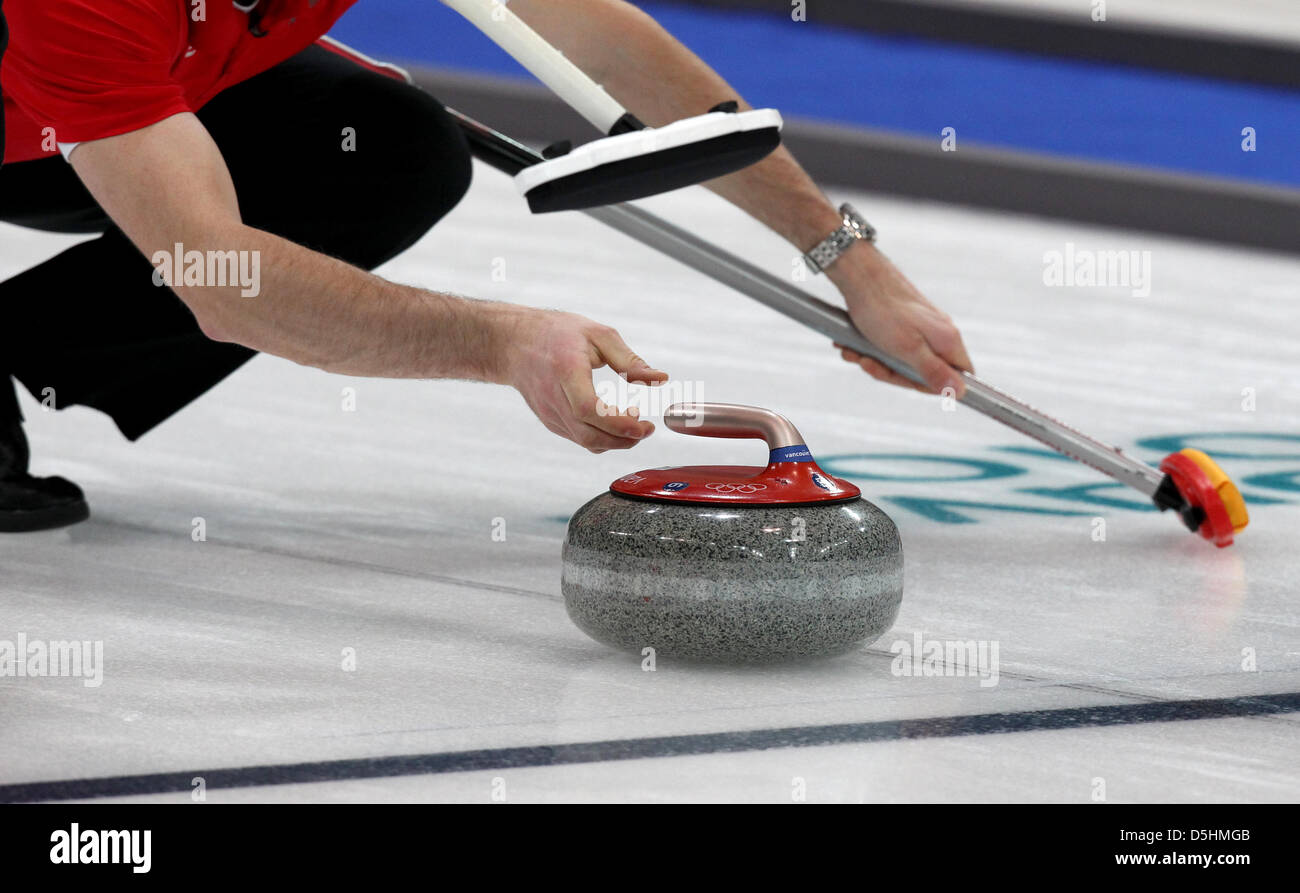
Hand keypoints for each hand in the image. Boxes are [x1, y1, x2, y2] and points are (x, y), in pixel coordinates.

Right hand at [500, 308, 667, 452]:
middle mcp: (554, 398)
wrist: (514, 343)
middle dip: (624, 440)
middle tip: (646, 429)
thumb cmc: (557, 333)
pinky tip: (612, 422)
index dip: (618, 424)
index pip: (588, 409)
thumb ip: (630, 360)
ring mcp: (550, 413)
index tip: (643, 424)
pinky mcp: (550, 421)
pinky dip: (601, 437)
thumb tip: (660, 379)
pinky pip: (579, 438)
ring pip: (585, 442)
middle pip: (589, 434)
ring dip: (615, 441)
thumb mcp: (598, 335)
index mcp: (566, 371)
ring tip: (633, 423)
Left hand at [829, 243, 973, 396]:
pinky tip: (851, 344)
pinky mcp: (904, 322)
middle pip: (923, 372)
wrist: (859, 275)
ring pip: (902, 360)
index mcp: (948, 340)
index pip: (960, 376)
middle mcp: (940, 333)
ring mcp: (922, 327)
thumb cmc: (883, 310)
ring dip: (874, 360)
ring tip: (852, 351)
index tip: (906, 382)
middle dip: (890, 372)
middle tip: (867, 363)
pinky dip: (870, 348)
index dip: (933, 387)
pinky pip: (890, 346)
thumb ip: (933, 372)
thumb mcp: (907, 349)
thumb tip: (960, 392)